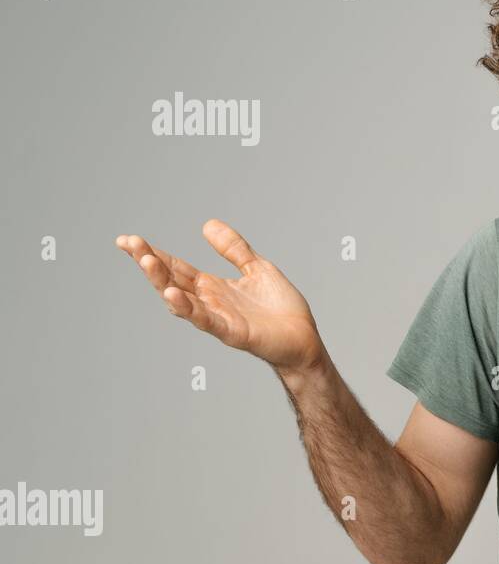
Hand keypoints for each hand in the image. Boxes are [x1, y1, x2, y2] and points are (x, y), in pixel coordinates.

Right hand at [116, 219, 324, 372]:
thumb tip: (207, 224)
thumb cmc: (281, 309)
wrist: (305, 339)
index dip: (153, 253)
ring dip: (162, 282)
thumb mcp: (256, 268)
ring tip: (146, 261)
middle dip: (149, 262)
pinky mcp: (233, 332)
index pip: (175, 268)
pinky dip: (189, 310)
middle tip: (128, 243)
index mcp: (212, 287)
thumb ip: (233, 249)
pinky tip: (173, 295)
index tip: (128, 240)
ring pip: (182, 300)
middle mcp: (209, 302)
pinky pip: (206, 321)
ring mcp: (218, 318)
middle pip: (171, 280)